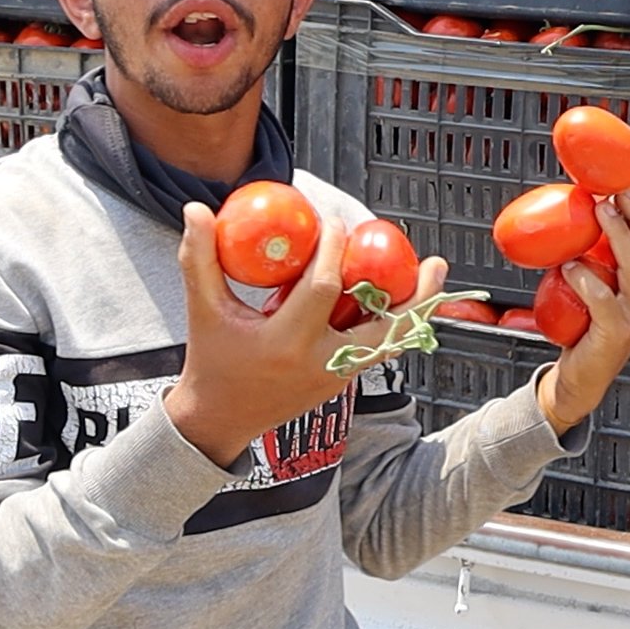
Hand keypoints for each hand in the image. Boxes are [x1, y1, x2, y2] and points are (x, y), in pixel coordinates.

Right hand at [163, 203, 447, 465]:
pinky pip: (378, 350)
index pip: (323, 288)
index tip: (335, 221)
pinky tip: (406, 297)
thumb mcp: (203, 309)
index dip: (334, 249)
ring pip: (391, 343)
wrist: (218, 420)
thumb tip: (195, 209)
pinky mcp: (340, 383)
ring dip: (417, 310)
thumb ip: (198, 258)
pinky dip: (396, 324)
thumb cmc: (210, 359)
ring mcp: (335, 377)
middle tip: (432, 260)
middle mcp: (319, 363)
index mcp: (286, 342)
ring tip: (434, 275)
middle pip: (384, 327)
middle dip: (413, 293)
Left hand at [537, 191, 629, 434]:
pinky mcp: (614, 334)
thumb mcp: (602, 295)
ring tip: (597, 215)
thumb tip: (574, 226)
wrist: (579, 381)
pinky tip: (570, 265)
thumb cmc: (587, 333)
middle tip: (612, 196)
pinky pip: (602, 299)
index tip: (625, 191)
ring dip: (615, 236)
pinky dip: (586, 279)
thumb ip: (600, 268)